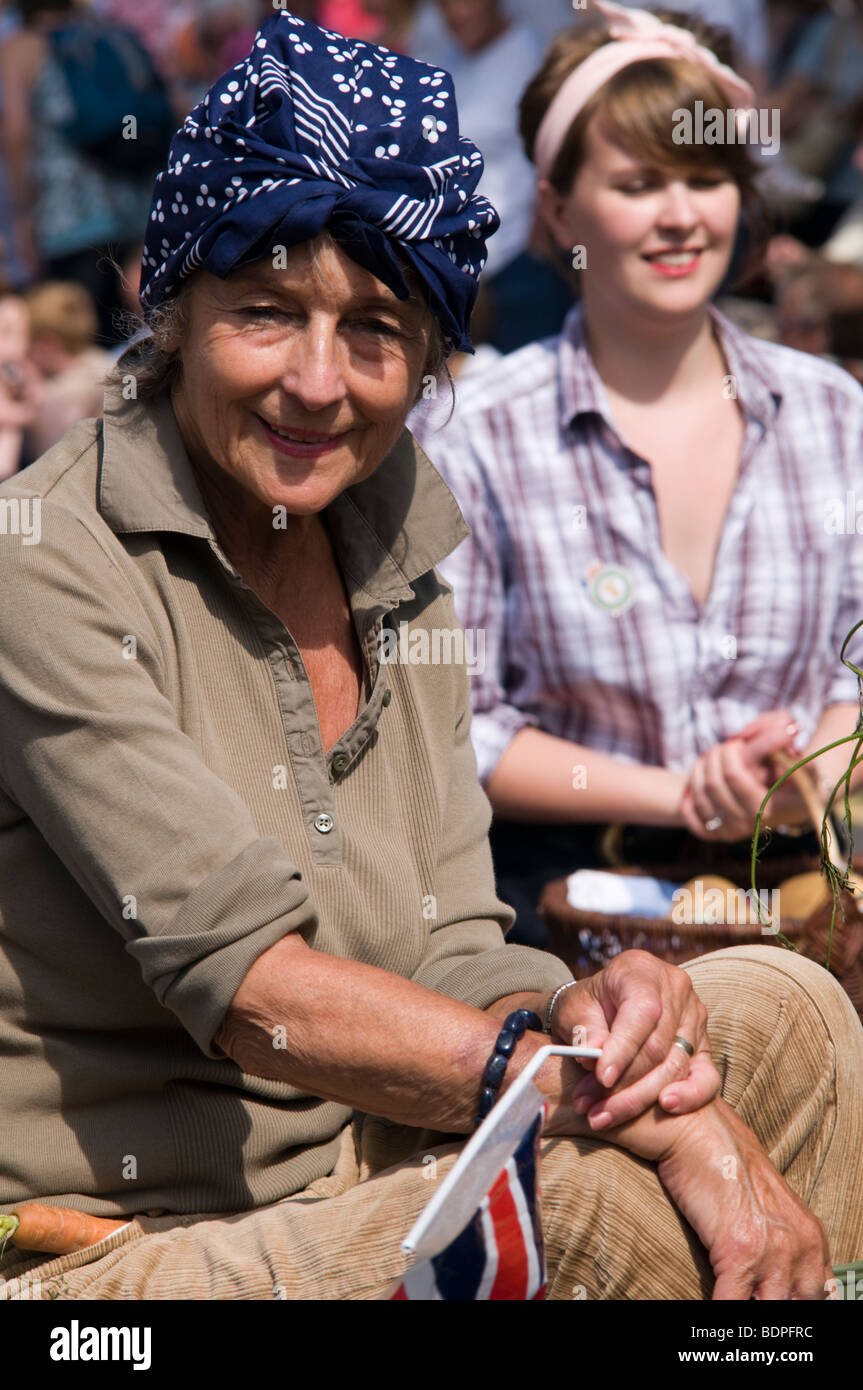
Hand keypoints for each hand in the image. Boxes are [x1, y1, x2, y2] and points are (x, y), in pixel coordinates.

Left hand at [552, 950, 719, 1128]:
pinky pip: (707, 1077)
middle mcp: (675, 988)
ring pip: (675, 1065)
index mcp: (641, 970)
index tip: (601, 1078)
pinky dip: (689, 1096)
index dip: (623, 1048)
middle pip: (658, 1045)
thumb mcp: (574, 1009)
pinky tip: (666, 1107)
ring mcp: (695, 1016)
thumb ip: (584, 1030)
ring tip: (604, 1115)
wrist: (603, 1005)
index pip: (642, 1012)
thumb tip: (592, 1057)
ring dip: (639, 1098)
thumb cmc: (587, 1006)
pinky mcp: (703, 1045)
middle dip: (623, 1083)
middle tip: (593, 1109)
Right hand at [653, 1099, 830, 1299]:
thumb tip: (775, 1285)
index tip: (775, 1309)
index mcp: (812, 1236)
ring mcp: (773, 1250)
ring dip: (749, 1313)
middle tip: (749, 1303)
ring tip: (730, 1303)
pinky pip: (733, 1305)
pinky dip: (722, 1312)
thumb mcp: (767, 1206)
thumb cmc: (722, 1164)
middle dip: (774, 1311)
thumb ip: (781, 1243)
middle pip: (798, 1306)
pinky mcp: (739, 1252)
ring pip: (769, 1311)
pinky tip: (709, 1310)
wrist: (695, 1130)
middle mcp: (801, 1245)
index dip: (796, 1304)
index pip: (820, 1295)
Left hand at [680, 711, 804, 841]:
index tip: (740, 741)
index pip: (734, 775)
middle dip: (716, 755)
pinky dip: (689, 795)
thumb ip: (786, 743)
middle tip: (727, 745)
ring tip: (714, 757)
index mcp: (772, 805)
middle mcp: (752, 824)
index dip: (731, 753)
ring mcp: (733, 831)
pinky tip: (700, 781)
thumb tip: (782, 734)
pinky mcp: (717, 835)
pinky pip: (689, 815)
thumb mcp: (798, 757)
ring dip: (701, 768)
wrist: (788, 802)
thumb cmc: (792, 773)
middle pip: (713, 782)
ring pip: (700, 794)